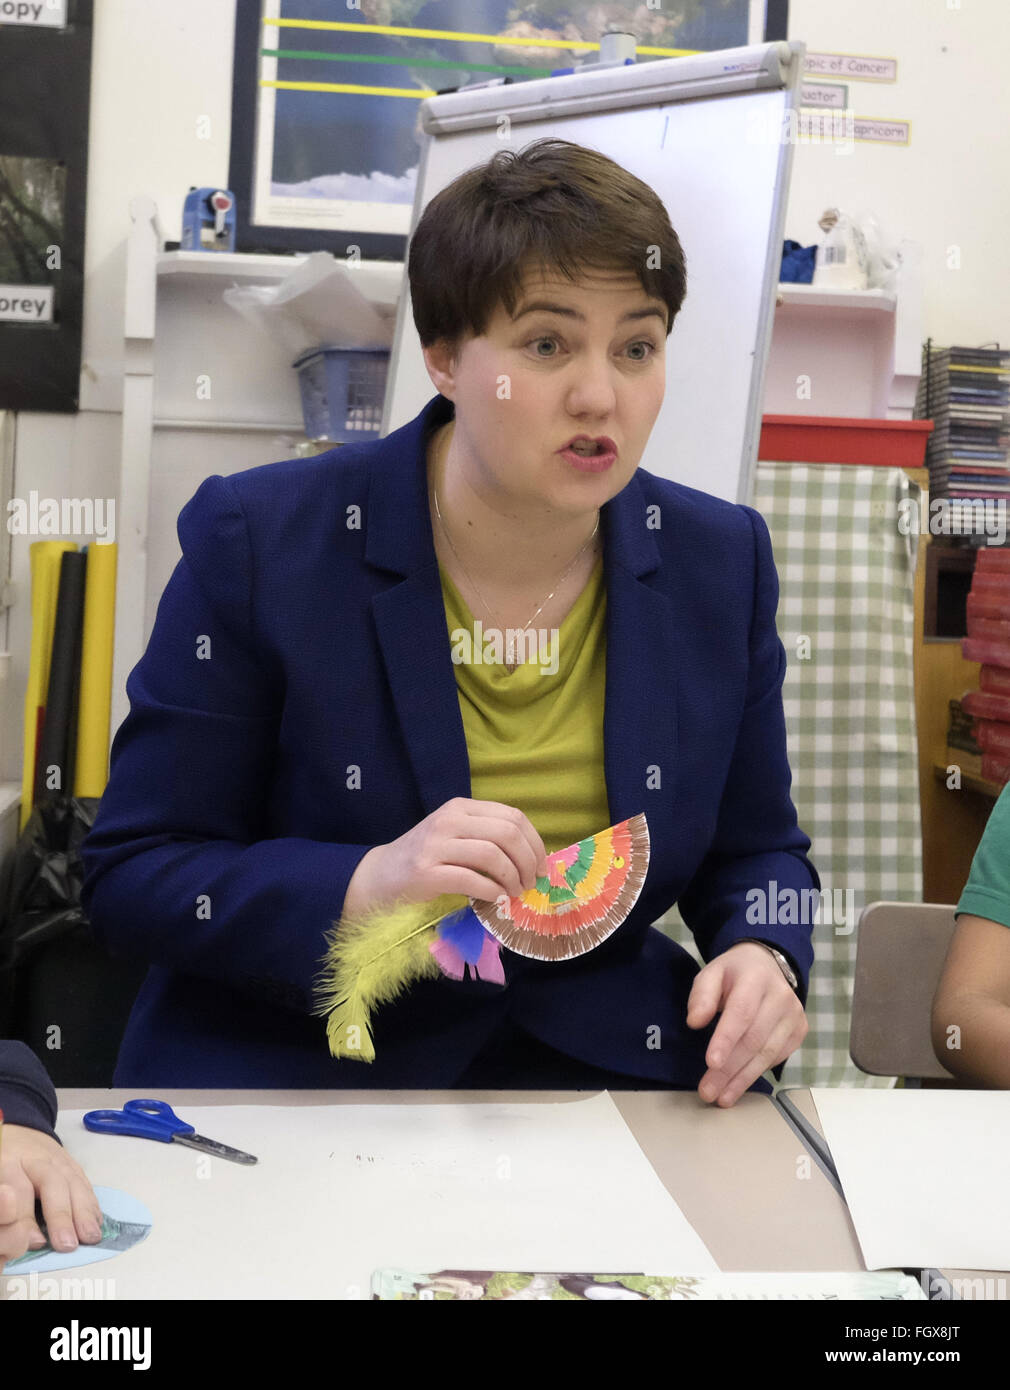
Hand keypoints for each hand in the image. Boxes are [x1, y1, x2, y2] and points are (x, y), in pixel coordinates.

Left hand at [0, 1125, 102, 1265]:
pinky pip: (85, 1183)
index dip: (26, 1216)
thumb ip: (6, 1209)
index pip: (19, 1189)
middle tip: (67, 1244)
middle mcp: (37, 1159)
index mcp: (9, 1163)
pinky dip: (92, 1203)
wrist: (21, 1135)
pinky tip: (96, 1222)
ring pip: (73, 1182)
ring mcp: (59, 1159)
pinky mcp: (74, 1164)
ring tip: (90, 1237)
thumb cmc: (5, 1166)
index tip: (36, 1242)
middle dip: (61, 1215)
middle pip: (52, 1183)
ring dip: (84, 1212)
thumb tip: (30, 1239)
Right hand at [345, 797, 549, 915]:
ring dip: (512, 878)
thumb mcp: (456, 836)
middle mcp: (449, 820)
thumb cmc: (426, 859)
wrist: (379, 877)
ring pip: (492, 855)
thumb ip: (487, 837)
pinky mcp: (426, 873)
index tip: (541, 866)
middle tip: (530, 883)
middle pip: (507, 833)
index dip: (535, 843)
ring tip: (514, 893)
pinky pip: (470, 879)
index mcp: (460, 808)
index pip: (513, 816)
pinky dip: (491, 891)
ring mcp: (436, 845)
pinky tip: (496, 899)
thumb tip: (533, 857)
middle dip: (528, 862)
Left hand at [686, 942, 807, 1106]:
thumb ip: (702, 995)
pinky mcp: (800, 1031)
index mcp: (757, 978)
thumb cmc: (734, 974)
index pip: (742, 1012)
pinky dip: (756, 1073)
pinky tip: (739, 1085)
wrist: (767, 966)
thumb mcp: (712, 973)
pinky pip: (777, 1058)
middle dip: (729, 1069)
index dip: (726, 1039)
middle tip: (707, 1091)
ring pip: (767, 1054)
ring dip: (742, 1079)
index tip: (710, 1063)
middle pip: (754, 1039)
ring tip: (721, 1098)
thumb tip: (695, 1022)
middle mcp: (781, 997)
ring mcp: (794, 1015)